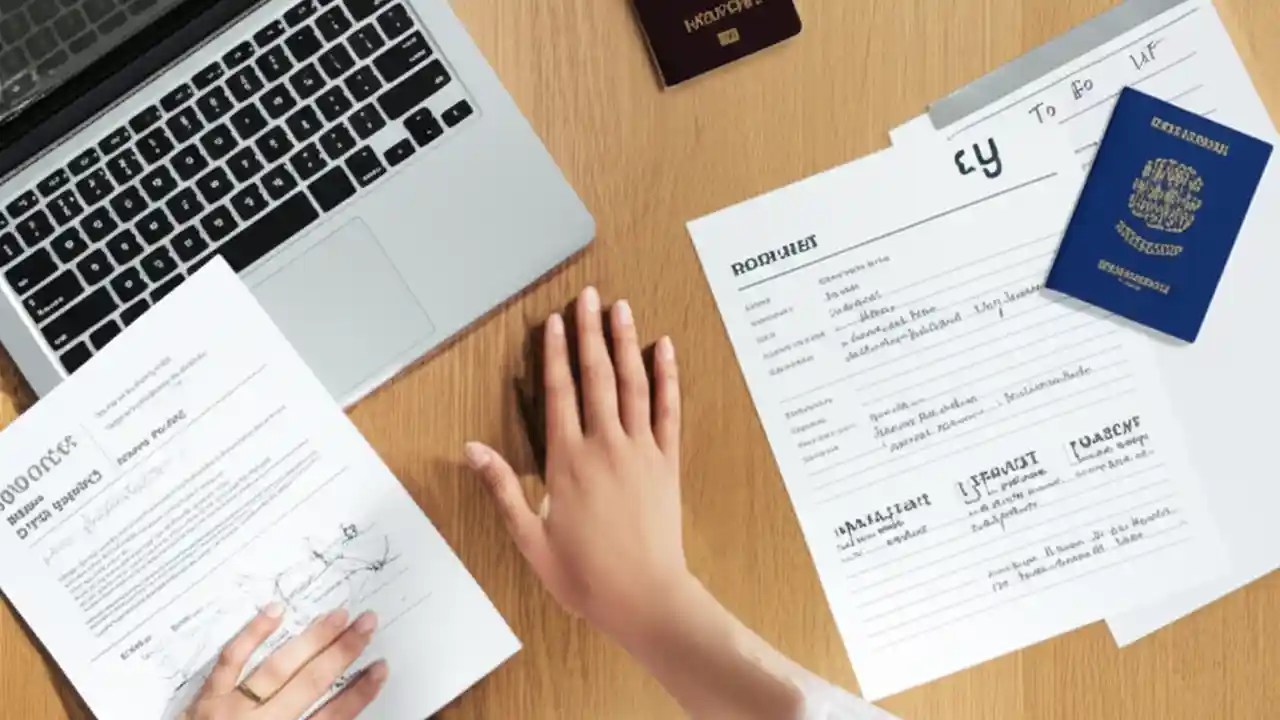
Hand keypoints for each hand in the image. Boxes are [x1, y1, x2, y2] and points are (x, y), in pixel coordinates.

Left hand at [181, 604, 386, 719]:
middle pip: (309, 685)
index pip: (331, 719)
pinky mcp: (207, 698)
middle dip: (342, 652)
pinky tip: (276, 611)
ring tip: (337, 614)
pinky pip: (230, 661)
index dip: (358, 693)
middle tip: (368, 622)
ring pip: (277, 668)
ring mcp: (231, 709)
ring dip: (311, 639)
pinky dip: (252, 635)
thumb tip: (337, 711)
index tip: (381, 667)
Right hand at [465, 287, 690, 643]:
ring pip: (633, 384)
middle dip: (590, 332)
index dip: (555, 353)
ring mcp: (640, 451)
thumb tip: (472, 450)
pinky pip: (669, 410)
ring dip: (626, 342)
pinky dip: (667, 377)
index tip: (554, 322)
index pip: (559, 393)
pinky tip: (664, 349)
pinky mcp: (667, 463)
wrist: (646, 597)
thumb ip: (503, 488)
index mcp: (568, 462)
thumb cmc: (584, 575)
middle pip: (596, 376)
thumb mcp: (530, 538)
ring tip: (621, 307)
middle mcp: (605, 446)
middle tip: (588, 296)